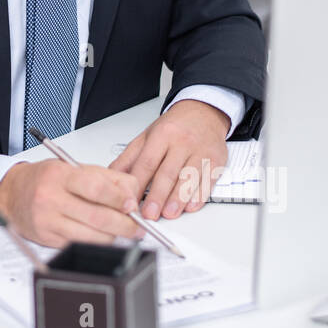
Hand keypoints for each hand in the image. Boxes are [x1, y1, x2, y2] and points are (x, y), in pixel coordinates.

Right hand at [0, 160, 142, 247]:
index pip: (96, 188)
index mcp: (60, 176)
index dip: (119, 198)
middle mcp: (52, 198)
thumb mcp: (73, 168)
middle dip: (124, 224)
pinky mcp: (47, 239)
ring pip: (91, 236)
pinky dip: (96, 242)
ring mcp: (48, 221)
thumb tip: (133, 194)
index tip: (132, 204)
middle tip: (137, 227)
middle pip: (97, 216)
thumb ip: (106, 178)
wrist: (12, 193)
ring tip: (123, 232)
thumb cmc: (45, 179)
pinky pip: (79, 244)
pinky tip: (102, 236)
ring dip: (113, 236)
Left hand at [110, 99, 228, 219]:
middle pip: (168, 172)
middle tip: (149, 214)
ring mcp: (201, 151)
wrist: (203, 112)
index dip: (138, 184)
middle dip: (158, 196)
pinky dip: (200, 195)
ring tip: (169, 214)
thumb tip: (112, 176)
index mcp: (162, 135)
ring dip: (179, 199)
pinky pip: (208, 180)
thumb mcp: (147, 136)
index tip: (130, 201)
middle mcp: (182, 142)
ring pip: (189, 178)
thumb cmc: (174, 127)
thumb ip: (129, 158)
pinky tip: (191, 206)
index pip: (147, 162)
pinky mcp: (216, 160)